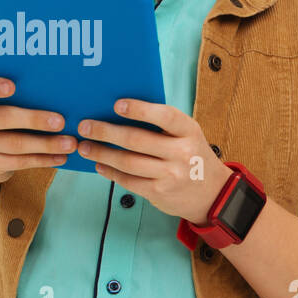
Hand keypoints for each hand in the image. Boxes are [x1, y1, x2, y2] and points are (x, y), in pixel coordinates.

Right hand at [0, 77, 76, 185]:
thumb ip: (14, 100)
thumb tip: (55, 93)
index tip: (12, 86)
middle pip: (3, 118)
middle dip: (34, 119)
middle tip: (61, 121)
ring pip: (15, 144)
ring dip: (46, 144)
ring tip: (70, 143)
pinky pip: (20, 162)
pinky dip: (43, 159)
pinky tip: (61, 157)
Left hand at [74, 98, 233, 223]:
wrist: (212, 193)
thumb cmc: (192, 155)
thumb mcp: (187, 135)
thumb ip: (163, 124)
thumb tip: (120, 110)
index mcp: (189, 131)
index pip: (165, 116)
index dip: (140, 109)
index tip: (116, 104)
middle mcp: (182, 152)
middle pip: (137, 140)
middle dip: (106, 132)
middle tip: (85, 127)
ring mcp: (171, 175)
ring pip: (128, 162)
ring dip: (102, 153)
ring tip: (84, 147)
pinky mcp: (160, 192)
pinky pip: (129, 180)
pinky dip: (110, 172)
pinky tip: (99, 164)